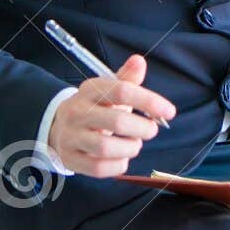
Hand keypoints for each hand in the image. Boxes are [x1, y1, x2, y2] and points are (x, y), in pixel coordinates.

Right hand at [48, 53, 174, 178]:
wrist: (59, 126)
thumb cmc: (96, 108)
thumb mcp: (109, 90)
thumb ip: (127, 78)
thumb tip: (139, 61)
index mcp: (90, 90)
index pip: (122, 91)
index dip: (149, 101)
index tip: (170, 111)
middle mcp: (77, 111)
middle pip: (117, 122)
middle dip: (143, 129)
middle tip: (151, 130)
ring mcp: (70, 136)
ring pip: (105, 147)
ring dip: (130, 148)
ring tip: (135, 144)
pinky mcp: (69, 158)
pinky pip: (97, 167)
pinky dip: (118, 165)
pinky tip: (122, 158)